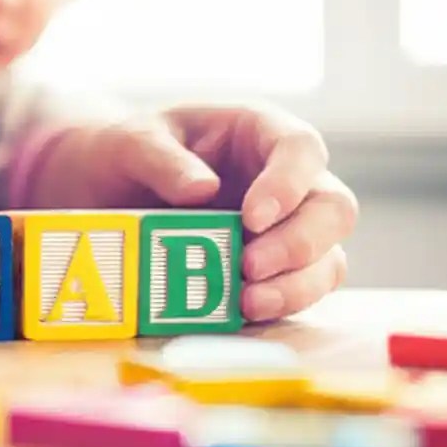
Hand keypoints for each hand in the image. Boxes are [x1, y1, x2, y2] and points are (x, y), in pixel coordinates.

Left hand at [38, 104, 357, 321]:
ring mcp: (287, 227)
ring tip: (248, 304)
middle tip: (249, 267)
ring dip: (296, 286)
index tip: (253, 219)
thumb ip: (162, 160)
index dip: (288, 184)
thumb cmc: (133, 153)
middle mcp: (288, 180)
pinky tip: (243, 315)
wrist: (113, 188)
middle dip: (299, 243)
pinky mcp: (275, 270)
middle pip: (332, 208)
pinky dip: (279, 305)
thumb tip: (203, 191)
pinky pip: (299, 291)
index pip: (301, 148)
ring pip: (326, 258)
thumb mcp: (133, 142)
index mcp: (261, 132)